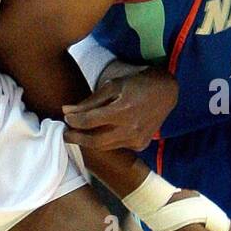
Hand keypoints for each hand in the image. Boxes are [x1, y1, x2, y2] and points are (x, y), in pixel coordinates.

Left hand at [62, 68, 178, 152]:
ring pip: (105, 146)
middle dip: (77, 139)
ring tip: (79, 134)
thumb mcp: (112, 86)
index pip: (89, 121)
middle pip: (95, 141)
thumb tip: (66, 112)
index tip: (65, 118)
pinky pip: (117, 146)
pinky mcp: (141, 144)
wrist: (165, 92)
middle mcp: (131, 128)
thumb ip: (89, 101)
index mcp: (123, 110)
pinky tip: (102, 133)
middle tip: (66, 134)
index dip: (73, 121)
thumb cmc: (136, 84)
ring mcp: (137, 139)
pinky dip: (107, 141)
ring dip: (90, 141)